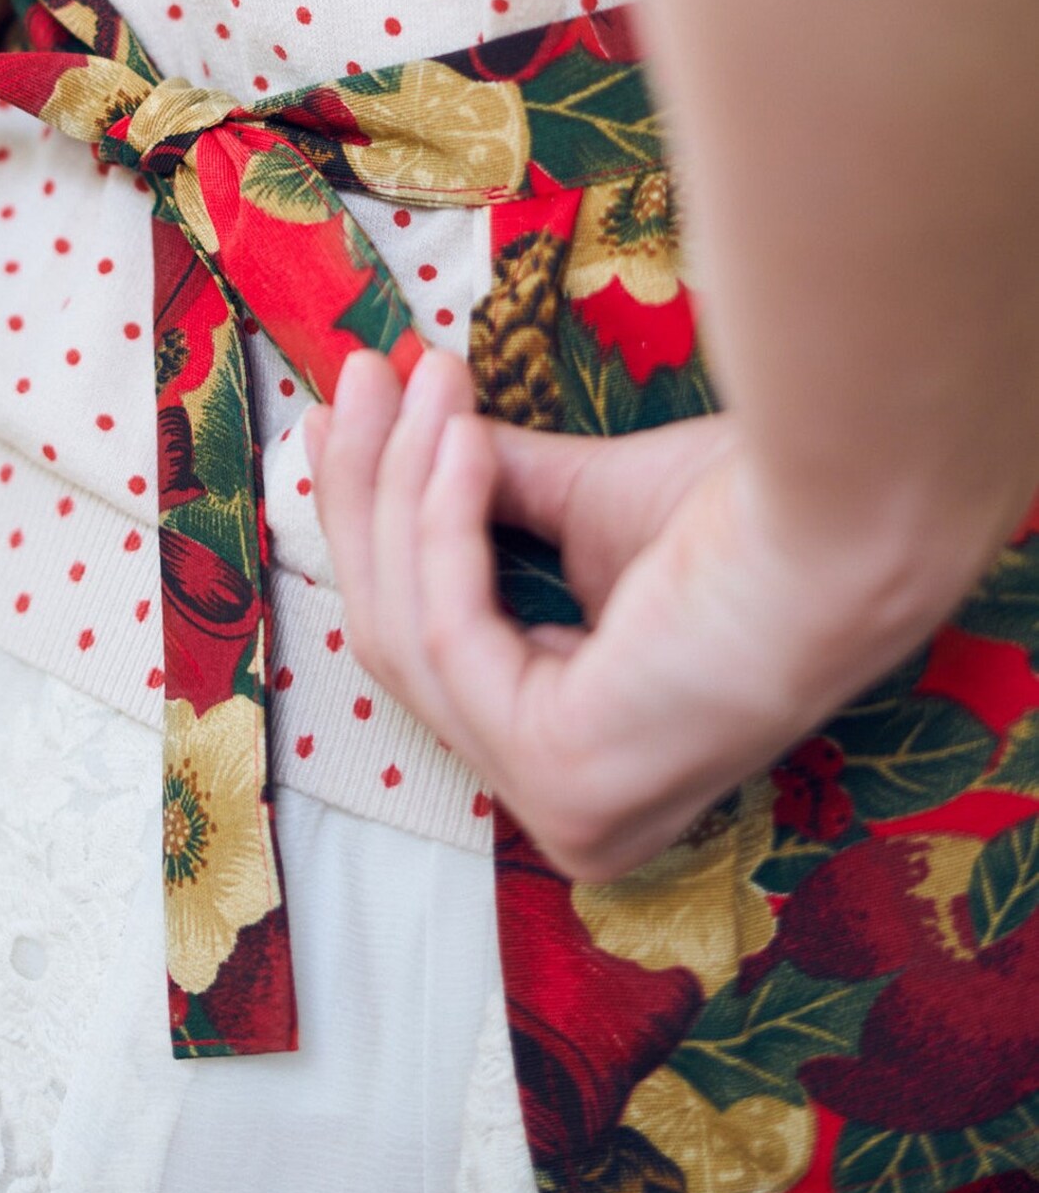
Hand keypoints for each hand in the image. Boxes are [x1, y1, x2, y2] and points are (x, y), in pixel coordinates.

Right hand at [307, 348, 979, 881]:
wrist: (845, 518)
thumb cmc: (751, 517)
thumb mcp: (582, 509)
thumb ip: (483, 496)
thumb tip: (395, 429)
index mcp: (584, 769)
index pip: (433, 653)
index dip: (375, 529)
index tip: (346, 417)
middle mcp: (575, 818)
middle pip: (400, 642)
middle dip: (366, 496)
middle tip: (359, 377)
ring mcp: (571, 814)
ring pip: (408, 631)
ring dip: (398, 485)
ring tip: (420, 374)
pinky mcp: (565, 778)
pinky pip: (447, 628)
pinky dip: (441, 518)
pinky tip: (462, 433)